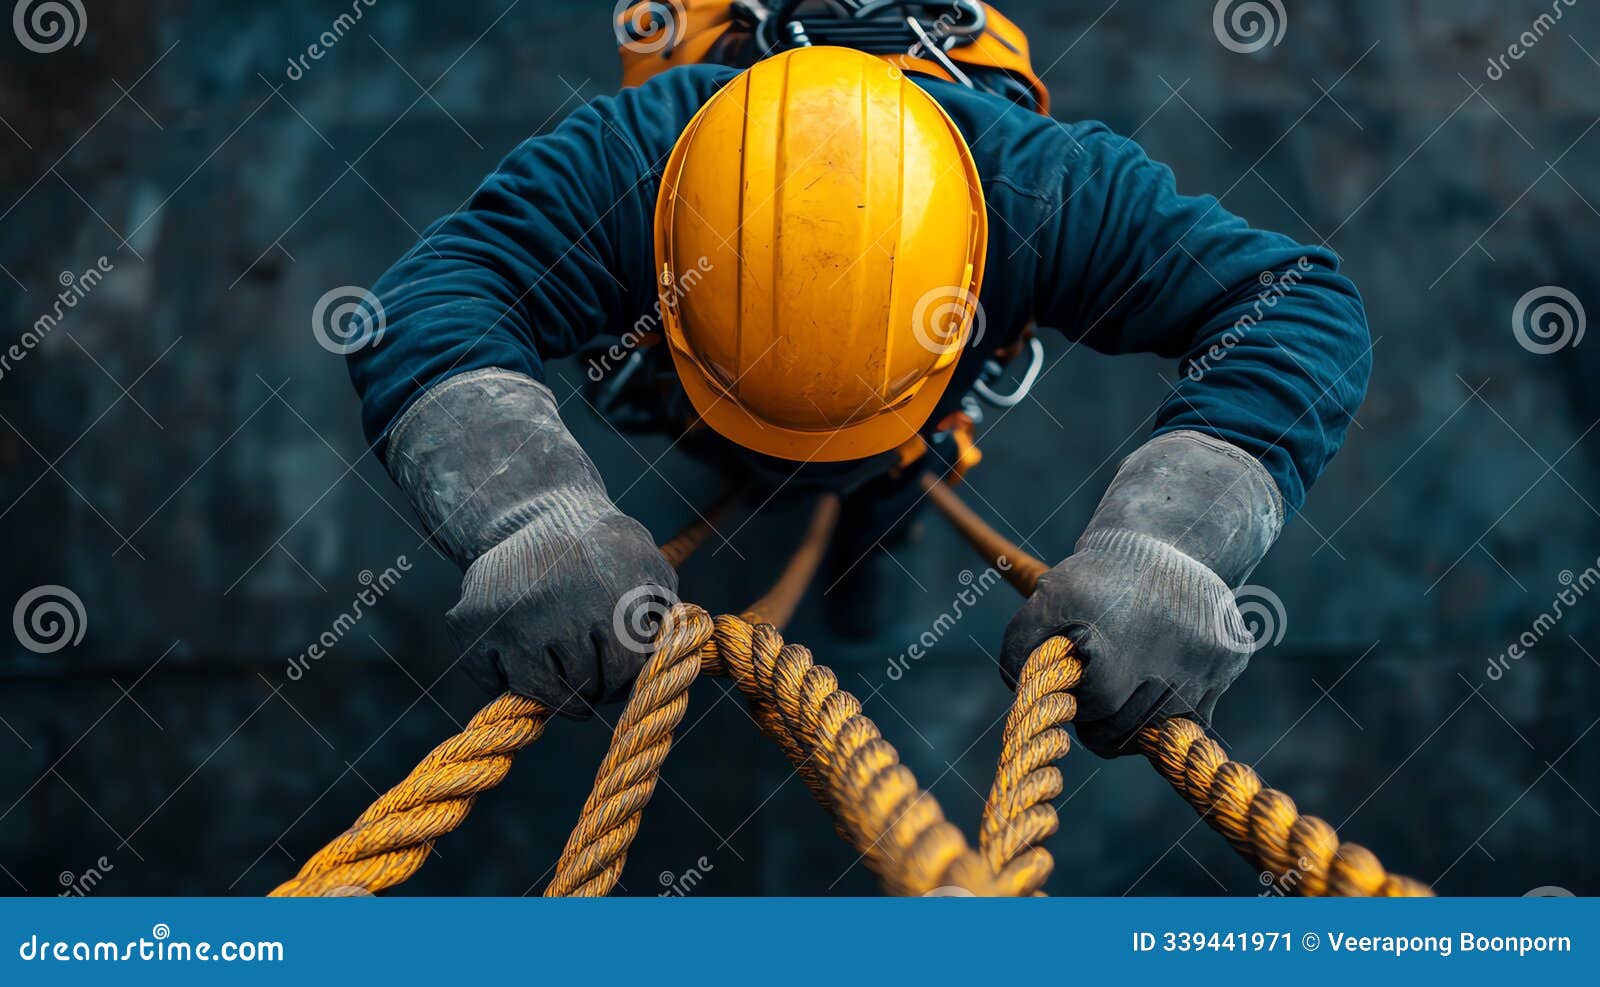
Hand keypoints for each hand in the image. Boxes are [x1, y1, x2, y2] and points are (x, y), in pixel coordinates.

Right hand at [385, 368, 679, 714]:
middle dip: (593, 683)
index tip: (619, 670)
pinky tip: (525, 650)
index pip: (622, 673)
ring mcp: (506, 621)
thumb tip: (681, 655)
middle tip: (590, 666)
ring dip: (557, 687)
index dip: (624, 678)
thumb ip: (669, 612)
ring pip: (542, 693)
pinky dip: (512, 678)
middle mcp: (555, 611)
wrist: (534, 510)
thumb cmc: (602, 546)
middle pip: (583, 686)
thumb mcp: (647, 565)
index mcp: (606, 597)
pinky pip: (497, 682)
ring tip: (563, 658)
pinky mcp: (468, 626)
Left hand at [1000, 535, 1252, 756]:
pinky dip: (1175, 704)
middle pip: (1127, 730)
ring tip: (1129, 678)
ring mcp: (1207, 660)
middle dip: (1106, 715)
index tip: (1079, 674)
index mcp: (1119, 642)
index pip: (1095, 708)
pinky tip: (1162, 672)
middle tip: (1101, 682)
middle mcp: (1170, 655)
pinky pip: (1196, 715)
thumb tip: (1023, 692)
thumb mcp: (1048, 598)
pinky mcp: (1231, 659)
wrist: (1164, 540)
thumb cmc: (1096, 579)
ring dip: (1140, 716)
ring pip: (1163, 731)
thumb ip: (1021, 646)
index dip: (1080, 698)